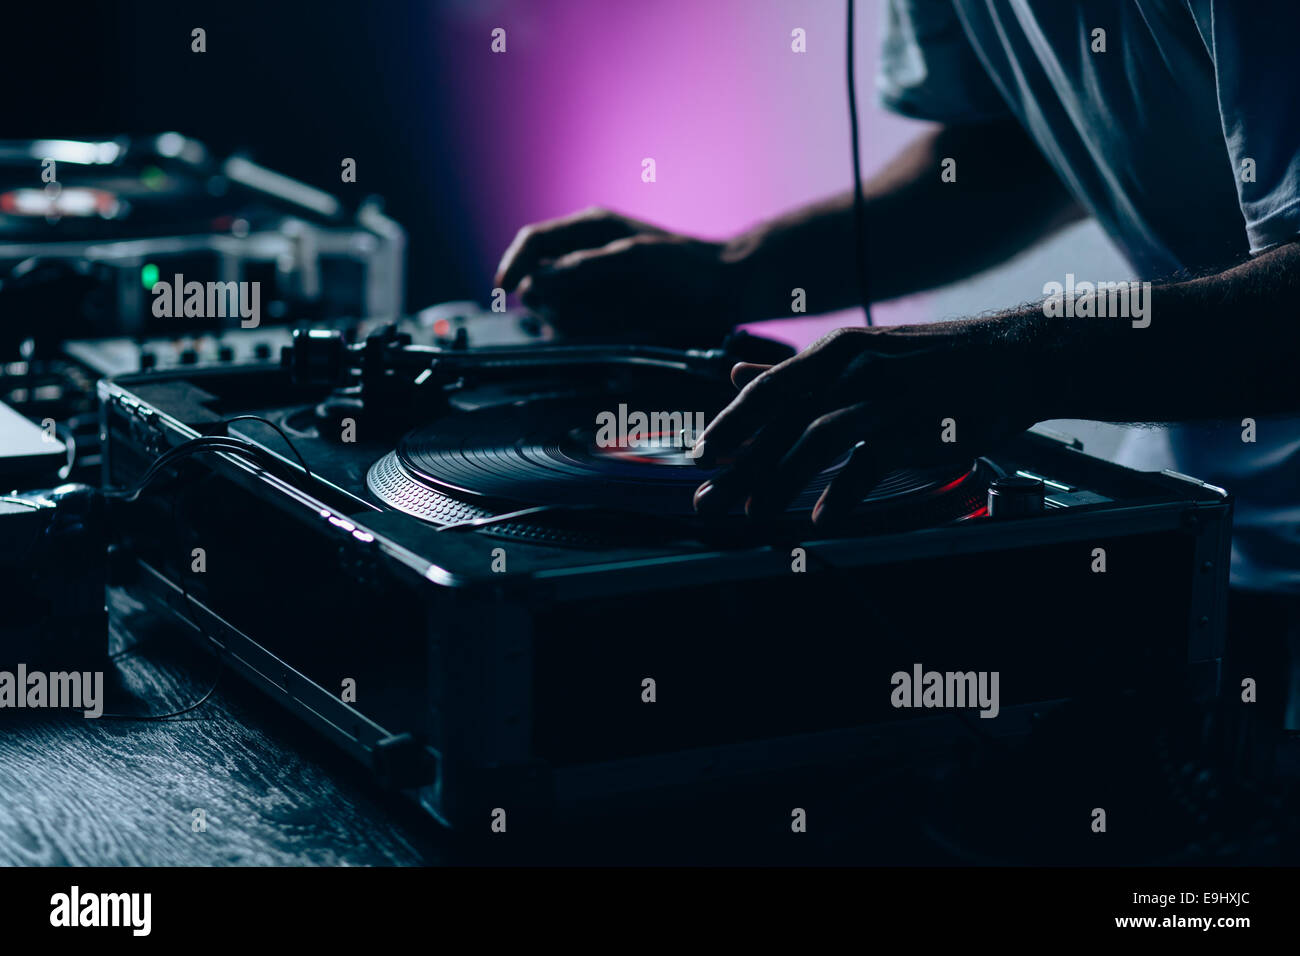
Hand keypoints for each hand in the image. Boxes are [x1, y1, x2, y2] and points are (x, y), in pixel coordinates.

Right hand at [494, 207, 740, 343]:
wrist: (724, 290)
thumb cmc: (684, 265)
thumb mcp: (633, 258)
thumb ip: (583, 267)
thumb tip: (537, 282)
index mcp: (587, 229)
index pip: (533, 242)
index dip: (513, 264)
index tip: (503, 290)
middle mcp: (583, 256)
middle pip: (537, 281)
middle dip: (552, 301)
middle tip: (587, 313)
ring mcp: (593, 287)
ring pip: (554, 311)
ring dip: (573, 321)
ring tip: (615, 321)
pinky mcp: (604, 314)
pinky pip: (576, 329)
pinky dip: (587, 335)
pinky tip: (616, 333)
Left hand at [690, 326, 1039, 524]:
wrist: (1014, 356)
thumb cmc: (931, 362)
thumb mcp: (858, 356)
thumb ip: (795, 373)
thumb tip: (736, 375)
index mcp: (833, 352)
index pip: (767, 390)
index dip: (729, 425)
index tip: (697, 457)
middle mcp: (853, 369)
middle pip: (782, 421)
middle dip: (738, 465)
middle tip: (706, 501)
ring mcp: (886, 395)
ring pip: (818, 439)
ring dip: (779, 480)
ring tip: (751, 515)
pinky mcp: (920, 423)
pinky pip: (872, 460)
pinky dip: (844, 490)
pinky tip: (819, 518)